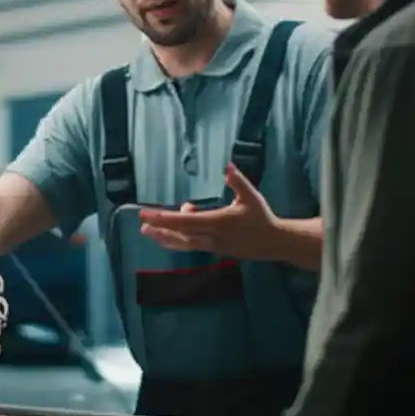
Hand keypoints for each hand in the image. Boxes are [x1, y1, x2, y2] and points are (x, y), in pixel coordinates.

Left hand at [139, 163, 289, 261]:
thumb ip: (238, 181)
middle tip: (141, 222)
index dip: (166, 218)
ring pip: (183, 243)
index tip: (149, 214)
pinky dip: (176, 240)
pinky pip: (190, 245)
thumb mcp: (252, 196)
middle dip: (160, 228)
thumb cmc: (261, 217)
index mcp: (219, 222)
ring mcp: (211, 245)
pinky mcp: (213, 249)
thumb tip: (227, 166)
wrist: (272, 242)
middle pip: (180, 234)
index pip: (187, 221)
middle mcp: (212, 236)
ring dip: (165, 237)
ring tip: (147, 231)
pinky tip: (167, 234)